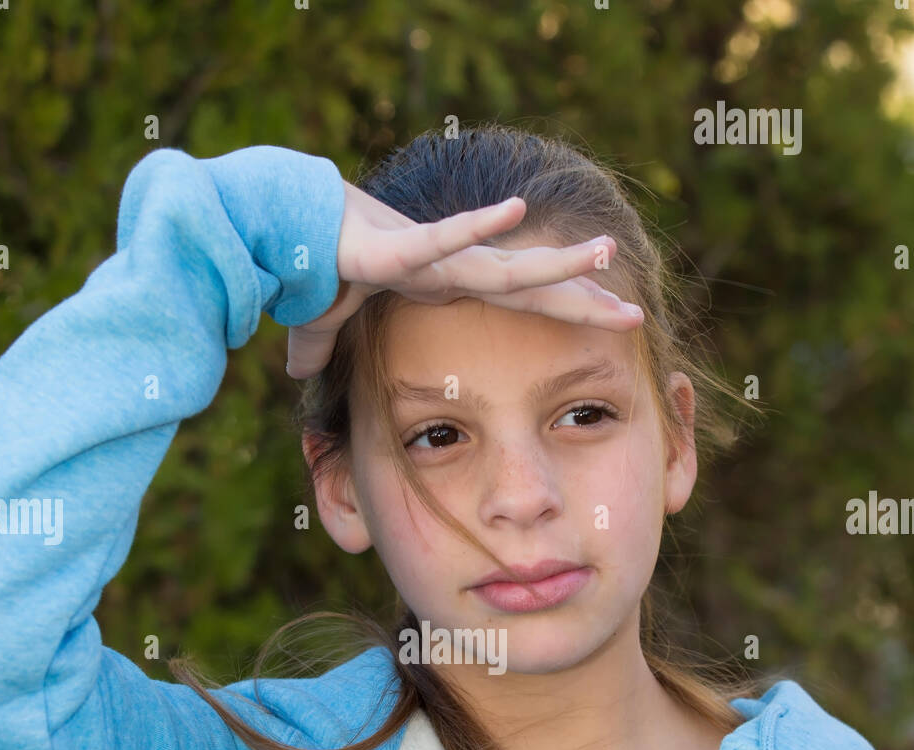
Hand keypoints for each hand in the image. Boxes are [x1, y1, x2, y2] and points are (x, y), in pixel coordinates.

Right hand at [285, 181, 643, 378]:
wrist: (276, 224)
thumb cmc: (310, 265)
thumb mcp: (325, 323)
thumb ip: (325, 347)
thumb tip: (299, 375)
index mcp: (449, 285)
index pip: (523, 304)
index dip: (568, 313)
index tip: (613, 324)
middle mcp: (453, 269)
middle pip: (532, 291)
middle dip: (583, 302)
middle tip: (636, 314)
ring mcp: (432, 256)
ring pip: (505, 265)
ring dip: (555, 262)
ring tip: (608, 251)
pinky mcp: (397, 246)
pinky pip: (442, 238)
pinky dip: (477, 226)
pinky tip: (517, 210)